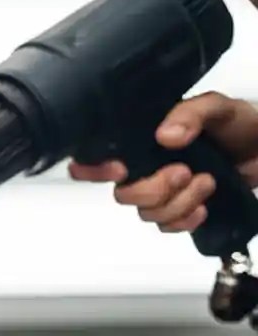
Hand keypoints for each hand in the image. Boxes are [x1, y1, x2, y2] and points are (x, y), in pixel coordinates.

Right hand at [69, 92, 257, 232]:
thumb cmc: (241, 126)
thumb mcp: (217, 108)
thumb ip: (191, 114)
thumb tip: (164, 135)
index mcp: (143, 140)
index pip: (98, 157)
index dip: (94, 169)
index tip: (118, 170)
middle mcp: (146, 167)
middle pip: (123, 194)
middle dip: (154, 189)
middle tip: (184, 172)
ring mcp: (162, 192)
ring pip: (147, 213)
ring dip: (179, 203)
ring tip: (208, 182)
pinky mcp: (179, 211)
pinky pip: (167, 227)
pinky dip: (185, 220)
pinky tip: (204, 207)